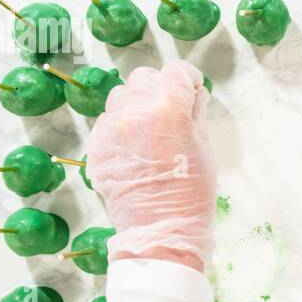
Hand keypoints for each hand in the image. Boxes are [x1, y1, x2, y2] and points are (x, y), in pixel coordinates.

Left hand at [86, 60, 215, 272]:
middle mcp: (134, 111)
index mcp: (168, 109)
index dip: (188, 80)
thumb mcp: (203, 147)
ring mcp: (111, 128)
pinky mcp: (97, 145)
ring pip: (122, 95)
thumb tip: (192, 95)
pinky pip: (108, 121)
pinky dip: (122, 127)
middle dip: (161, 89)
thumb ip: (195, 114)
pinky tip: (135, 149)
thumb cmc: (191, 192)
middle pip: (146, 78)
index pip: (177, 71)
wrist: (160, 229)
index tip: (191, 91)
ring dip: (137, 104)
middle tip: (171, 111)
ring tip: (150, 129)